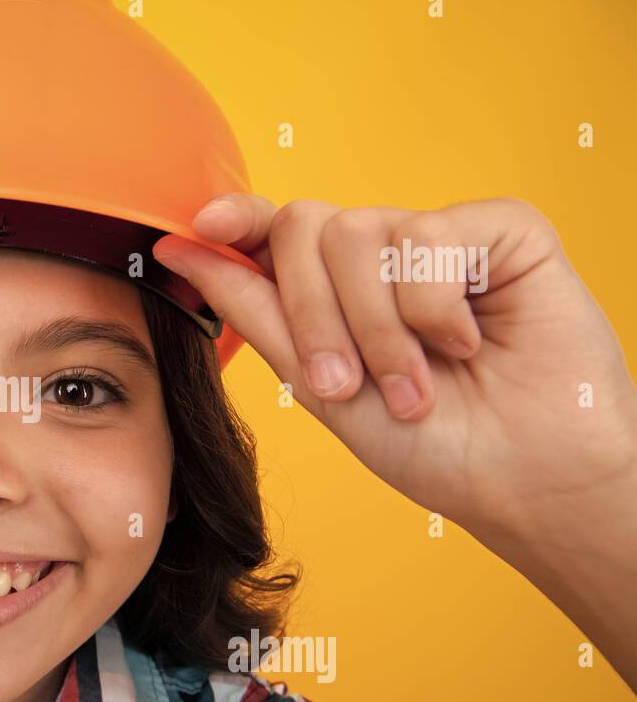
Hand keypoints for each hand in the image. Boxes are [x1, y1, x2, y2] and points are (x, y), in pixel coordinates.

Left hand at [151, 195, 636, 539]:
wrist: (522, 481)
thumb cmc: (429, 445)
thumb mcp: (319, 384)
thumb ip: (255, 311)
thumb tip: (180, 247)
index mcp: (336, 289)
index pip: (276, 230)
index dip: (237, 221)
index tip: (202, 227)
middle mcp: (383, 254)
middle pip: (303, 228)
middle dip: (311, 316)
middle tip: (342, 384)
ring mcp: (440, 237)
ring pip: (357, 233)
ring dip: (376, 329)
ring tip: (414, 385)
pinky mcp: (501, 229)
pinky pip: (427, 238)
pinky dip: (433, 309)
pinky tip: (469, 343)